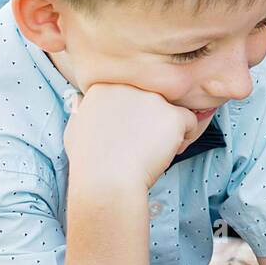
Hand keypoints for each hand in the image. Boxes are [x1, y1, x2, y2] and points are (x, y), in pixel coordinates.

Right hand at [63, 83, 200, 189]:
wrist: (106, 180)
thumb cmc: (89, 161)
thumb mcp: (74, 129)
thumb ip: (82, 110)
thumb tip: (81, 100)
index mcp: (105, 84)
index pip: (131, 92)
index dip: (133, 115)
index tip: (128, 133)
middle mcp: (131, 86)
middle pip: (152, 98)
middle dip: (151, 119)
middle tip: (142, 143)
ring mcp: (153, 99)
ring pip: (171, 109)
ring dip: (168, 128)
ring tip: (154, 149)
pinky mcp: (173, 114)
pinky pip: (190, 121)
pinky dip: (186, 137)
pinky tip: (169, 151)